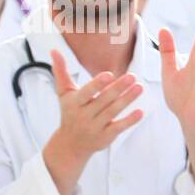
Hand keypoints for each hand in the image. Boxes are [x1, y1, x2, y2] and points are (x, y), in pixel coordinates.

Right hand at [42, 49, 143, 194]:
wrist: (70, 144)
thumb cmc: (69, 112)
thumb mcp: (64, 93)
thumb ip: (61, 72)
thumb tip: (54, 50)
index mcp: (74, 103)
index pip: (86, 92)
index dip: (97, 84)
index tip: (109, 74)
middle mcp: (84, 115)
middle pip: (104, 100)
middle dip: (119, 88)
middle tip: (133, 76)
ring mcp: (95, 127)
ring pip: (113, 112)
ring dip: (127, 99)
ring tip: (140, 87)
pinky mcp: (106, 136)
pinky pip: (119, 127)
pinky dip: (130, 120)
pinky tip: (140, 111)